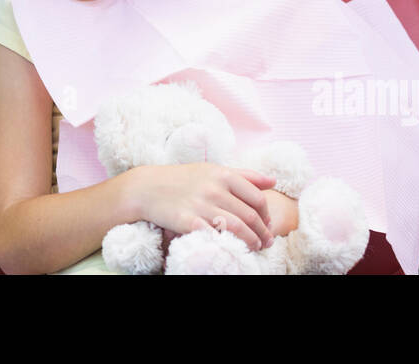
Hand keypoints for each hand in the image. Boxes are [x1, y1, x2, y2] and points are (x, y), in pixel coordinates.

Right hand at [127, 163, 277, 251]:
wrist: (146, 187)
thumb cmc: (182, 179)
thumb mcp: (213, 170)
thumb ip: (244, 175)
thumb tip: (272, 181)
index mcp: (223, 175)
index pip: (257, 198)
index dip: (266, 216)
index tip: (267, 225)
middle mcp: (214, 189)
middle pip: (250, 216)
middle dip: (263, 233)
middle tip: (266, 243)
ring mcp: (201, 205)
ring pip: (237, 228)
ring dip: (251, 242)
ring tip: (255, 248)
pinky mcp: (187, 221)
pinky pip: (214, 236)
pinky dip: (227, 244)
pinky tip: (231, 249)